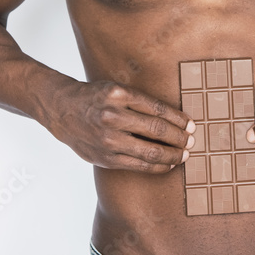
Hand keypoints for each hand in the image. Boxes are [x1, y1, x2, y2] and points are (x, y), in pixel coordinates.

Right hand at [47, 80, 195, 172]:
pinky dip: (157, 166)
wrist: (63, 111)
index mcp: (119, 94)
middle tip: (192, 140)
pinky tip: (167, 164)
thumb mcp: (116, 88)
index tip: (191, 124)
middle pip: (157, 130)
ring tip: (184, 155)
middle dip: (179, 137)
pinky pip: (138, 165)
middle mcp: (113, 116)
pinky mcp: (106, 158)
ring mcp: (108, 139)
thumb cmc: (96, 98)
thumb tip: (174, 118)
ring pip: (150, 151)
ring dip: (172, 155)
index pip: (158, 109)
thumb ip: (139, 102)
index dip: (179, 119)